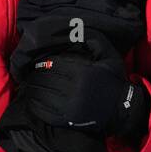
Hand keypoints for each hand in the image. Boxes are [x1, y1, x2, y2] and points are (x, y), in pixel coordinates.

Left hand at [18, 51, 138, 136]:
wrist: (121, 109)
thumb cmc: (114, 79)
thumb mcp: (108, 54)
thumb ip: (93, 40)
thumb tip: (75, 30)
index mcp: (82, 73)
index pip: (53, 65)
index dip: (42, 63)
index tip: (37, 62)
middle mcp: (74, 90)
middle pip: (45, 81)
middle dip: (35, 76)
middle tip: (30, 74)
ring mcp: (69, 107)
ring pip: (42, 96)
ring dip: (32, 90)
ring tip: (29, 85)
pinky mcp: (67, 121)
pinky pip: (44, 112)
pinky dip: (35, 106)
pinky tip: (32, 100)